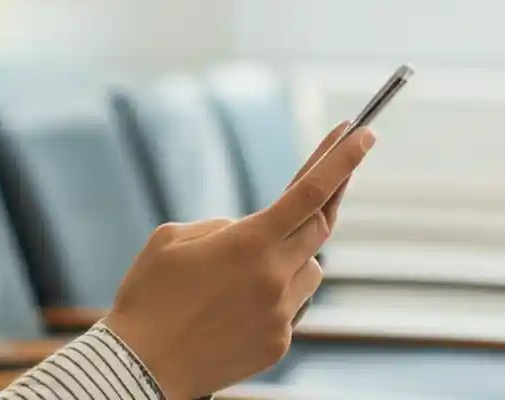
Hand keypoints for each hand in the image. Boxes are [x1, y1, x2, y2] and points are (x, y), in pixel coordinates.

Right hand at [103, 123, 375, 399]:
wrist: (139, 369)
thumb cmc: (148, 298)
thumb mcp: (173, 240)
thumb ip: (223, 227)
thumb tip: (251, 233)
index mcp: (248, 242)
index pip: (310, 192)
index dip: (342, 160)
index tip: (364, 134)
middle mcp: (274, 277)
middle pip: (319, 228)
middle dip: (316, 207)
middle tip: (310, 191)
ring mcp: (280, 313)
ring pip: (309, 269)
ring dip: (290, 257)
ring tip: (241, 272)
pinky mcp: (279, 344)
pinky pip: (293, 306)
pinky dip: (274, 296)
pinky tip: (234, 306)